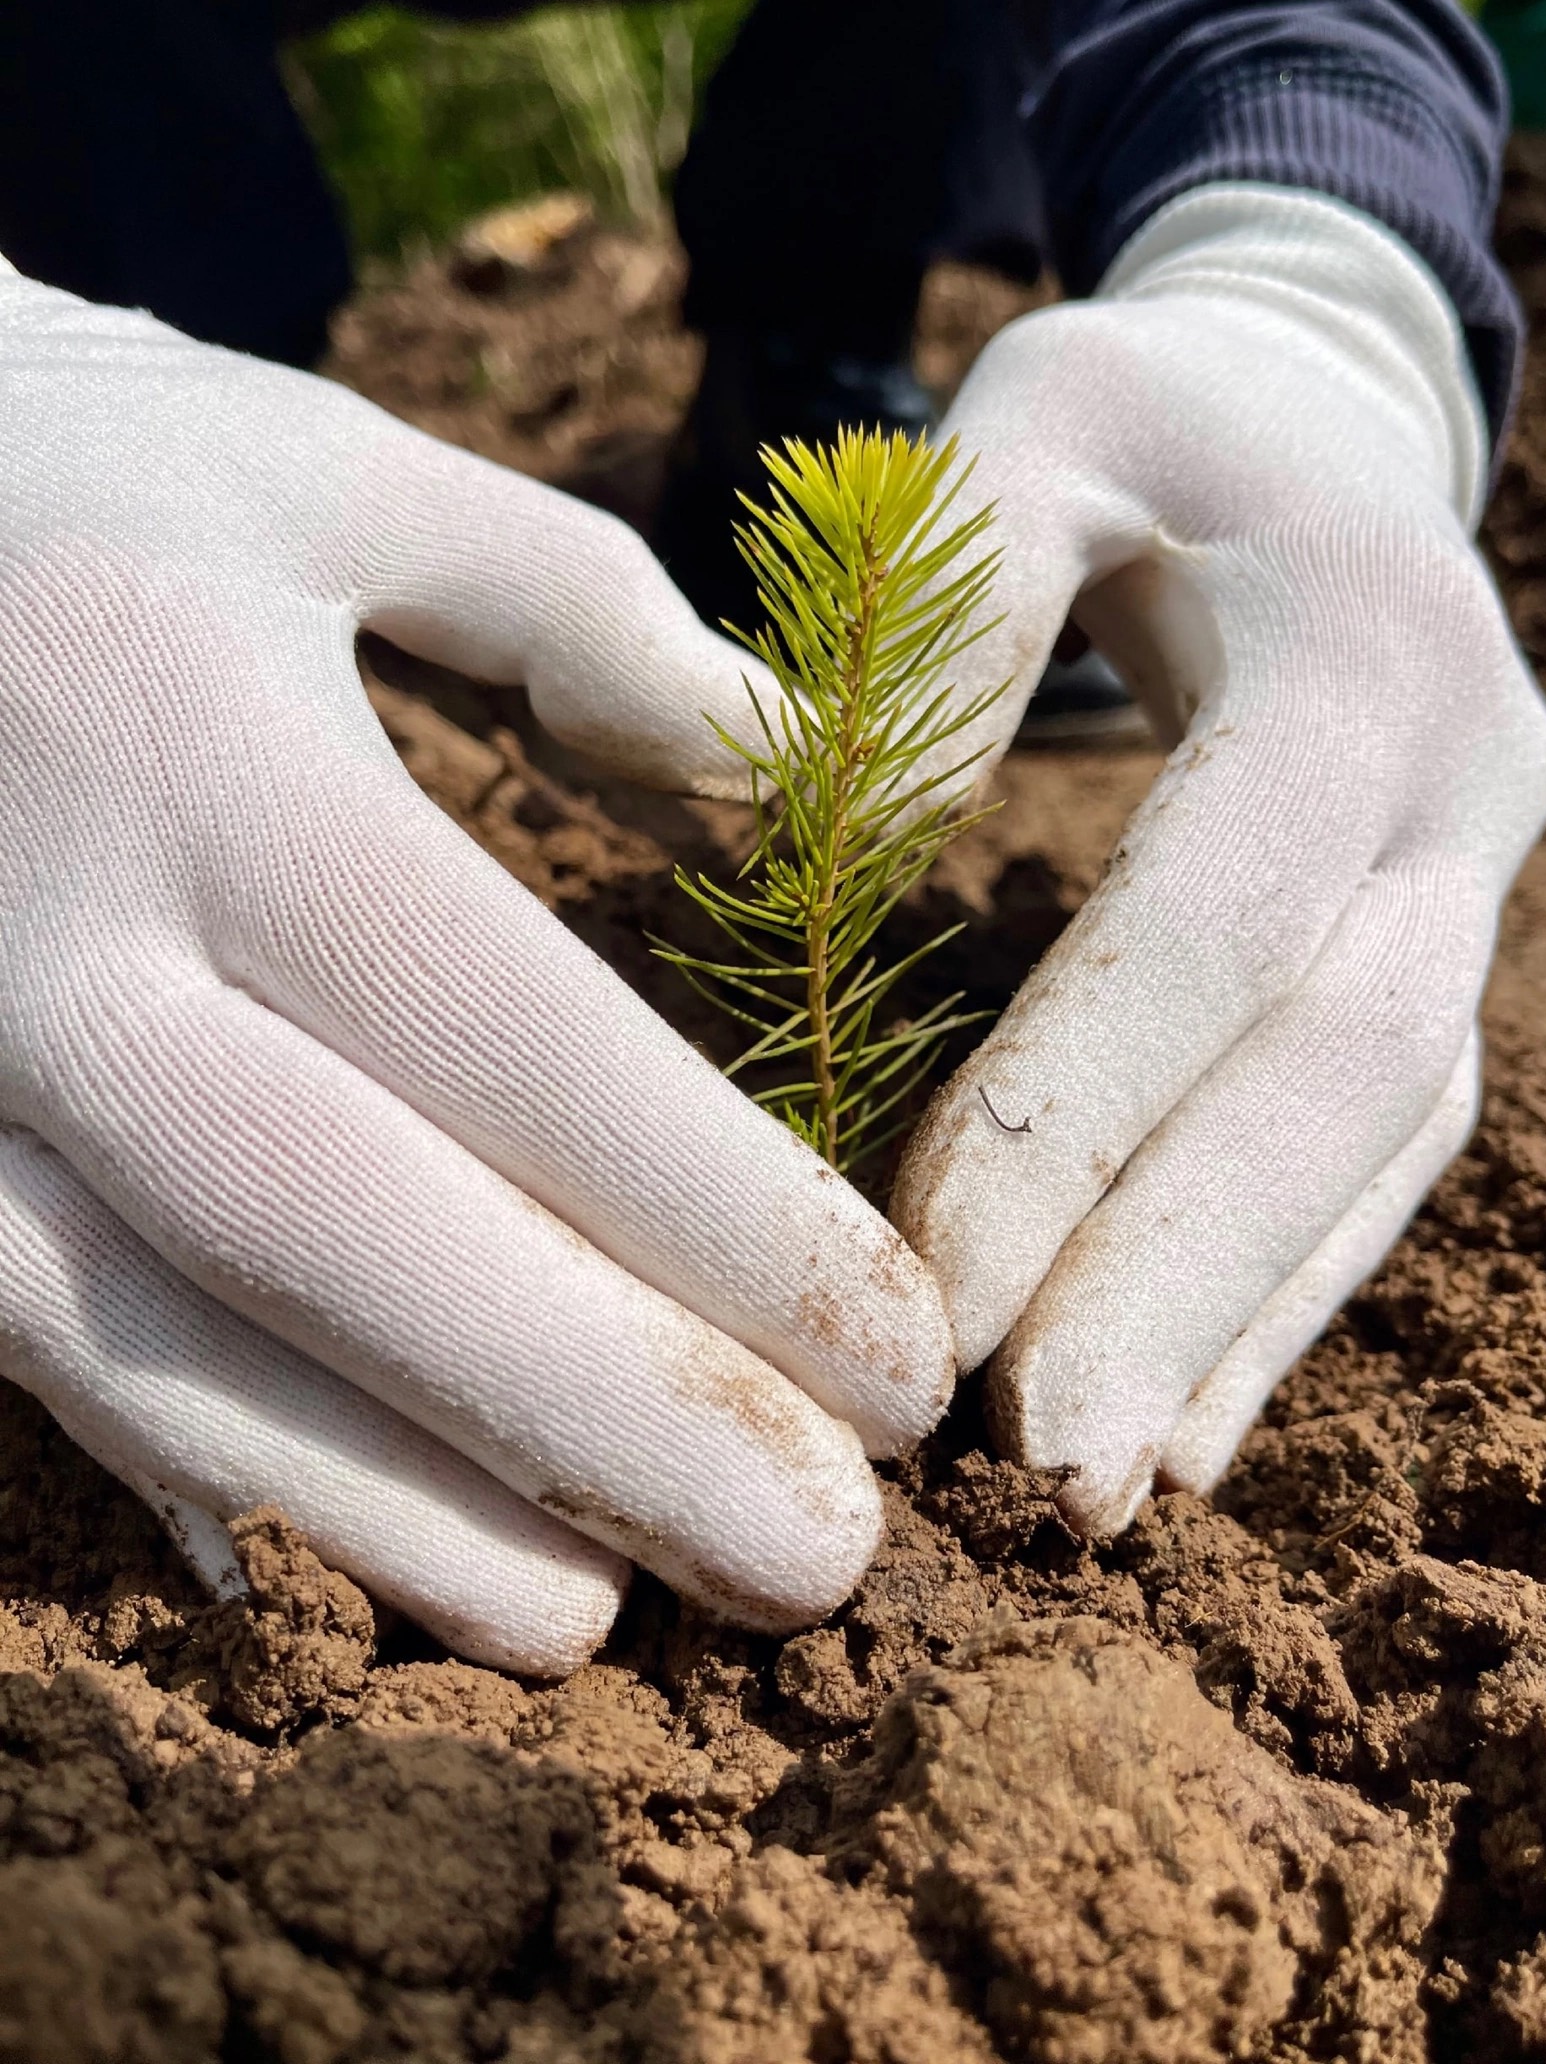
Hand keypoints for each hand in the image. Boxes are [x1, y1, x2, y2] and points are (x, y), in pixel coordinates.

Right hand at [0, 269, 953, 1670]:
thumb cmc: (82, 470)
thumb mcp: (329, 476)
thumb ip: (585, 621)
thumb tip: (791, 769)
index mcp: (198, 745)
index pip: (507, 1034)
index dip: (719, 1220)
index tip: (900, 1360)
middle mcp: (46, 937)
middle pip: (343, 1231)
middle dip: (598, 1422)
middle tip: (821, 1568)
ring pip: (151, 1339)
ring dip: (383, 1509)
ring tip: (591, 1631)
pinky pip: (18, 1330)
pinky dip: (172, 1459)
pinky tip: (308, 1571)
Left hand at [894, 186, 1545, 1531]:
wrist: (1327, 430)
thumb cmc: (1146, 430)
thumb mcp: (1039, 425)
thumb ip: (946, 602)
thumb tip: (818, 818)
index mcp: (1360, 652)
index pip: (1222, 917)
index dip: (1084, 1108)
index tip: (928, 1288)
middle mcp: (1457, 795)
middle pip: (1339, 1077)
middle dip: (1183, 1282)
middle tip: (1039, 1476)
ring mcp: (1466, 893)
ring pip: (1379, 1147)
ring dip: (1240, 1332)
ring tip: (1105, 1504)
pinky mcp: (1434, 961)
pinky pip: (1382, 1156)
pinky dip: (1283, 1298)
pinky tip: (1192, 1433)